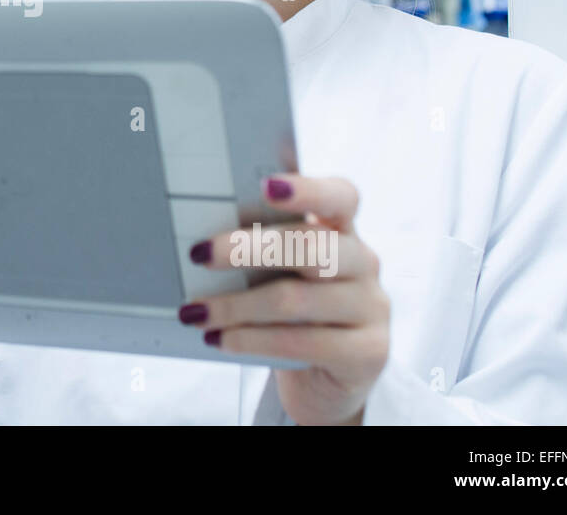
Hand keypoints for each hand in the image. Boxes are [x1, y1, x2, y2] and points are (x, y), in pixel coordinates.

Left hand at [182, 174, 389, 424]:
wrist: (322, 379)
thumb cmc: (291, 313)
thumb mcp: (278, 275)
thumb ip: (259, 252)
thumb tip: (201, 243)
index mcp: (342, 230)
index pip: (340, 197)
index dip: (307, 189)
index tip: (267, 186)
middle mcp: (364, 262)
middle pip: (310, 247)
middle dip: (246, 249)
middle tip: (199, 255)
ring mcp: (372, 307)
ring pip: (297, 299)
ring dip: (236, 305)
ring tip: (195, 312)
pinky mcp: (369, 352)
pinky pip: (303, 343)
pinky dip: (252, 340)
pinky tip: (220, 339)